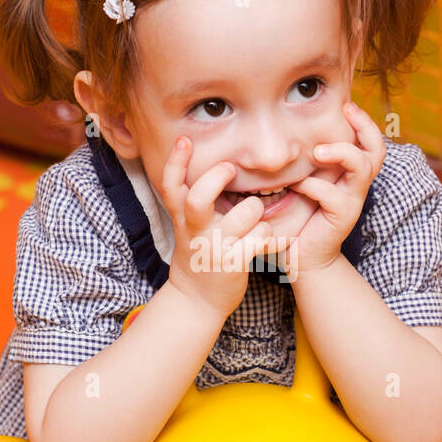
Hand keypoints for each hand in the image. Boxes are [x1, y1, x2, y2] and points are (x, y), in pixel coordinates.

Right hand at [160, 135, 273, 320]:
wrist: (196, 301)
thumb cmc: (197, 253)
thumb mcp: (184, 227)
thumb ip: (188, 200)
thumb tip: (195, 161)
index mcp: (182, 219)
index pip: (170, 186)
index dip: (175, 162)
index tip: (185, 140)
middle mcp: (195, 231)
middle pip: (199, 197)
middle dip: (218, 177)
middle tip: (230, 169)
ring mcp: (214, 248)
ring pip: (247, 212)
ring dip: (258, 211)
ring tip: (255, 220)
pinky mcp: (233, 264)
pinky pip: (262, 236)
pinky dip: (270, 235)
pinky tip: (268, 239)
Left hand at [283, 101, 385, 278]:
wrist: (301, 256)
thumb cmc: (298, 216)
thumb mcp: (300, 182)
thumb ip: (300, 162)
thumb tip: (279, 130)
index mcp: (348, 173)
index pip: (369, 142)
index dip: (363, 121)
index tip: (346, 105)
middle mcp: (355, 184)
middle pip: (377, 150)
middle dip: (365, 126)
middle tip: (346, 111)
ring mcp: (351, 200)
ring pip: (362, 167)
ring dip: (342, 152)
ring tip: (318, 150)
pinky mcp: (342, 217)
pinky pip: (332, 195)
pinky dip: (313, 186)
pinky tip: (296, 187)